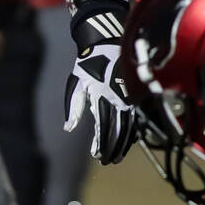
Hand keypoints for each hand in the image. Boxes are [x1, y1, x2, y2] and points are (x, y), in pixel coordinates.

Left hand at [65, 40, 136, 163]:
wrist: (108, 43)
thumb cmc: (87, 63)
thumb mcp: (75, 82)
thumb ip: (73, 106)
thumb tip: (69, 128)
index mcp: (102, 96)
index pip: (103, 126)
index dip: (102, 143)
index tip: (98, 155)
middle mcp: (118, 99)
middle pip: (118, 129)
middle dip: (113, 147)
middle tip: (108, 161)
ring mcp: (128, 97)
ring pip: (129, 125)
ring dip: (123, 143)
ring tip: (117, 157)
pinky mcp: (134, 94)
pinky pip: (135, 116)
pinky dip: (132, 131)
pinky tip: (129, 141)